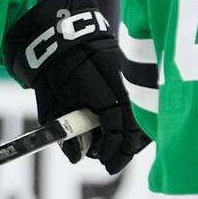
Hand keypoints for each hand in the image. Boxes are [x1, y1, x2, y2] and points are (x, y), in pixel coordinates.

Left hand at [3, 0, 150, 173]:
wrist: (63, 35)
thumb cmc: (54, 72)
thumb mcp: (53, 107)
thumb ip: (67, 135)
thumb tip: (77, 158)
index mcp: (106, 97)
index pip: (117, 133)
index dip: (111, 151)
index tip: (103, 161)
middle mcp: (125, 91)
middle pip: (135, 130)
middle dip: (125, 150)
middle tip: (112, 163)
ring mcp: (132, 83)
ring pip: (144, 119)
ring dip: (135, 138)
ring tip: (122, 149)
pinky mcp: (133, 77)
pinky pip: (145, 105)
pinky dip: (140, 121)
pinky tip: (131, 131)